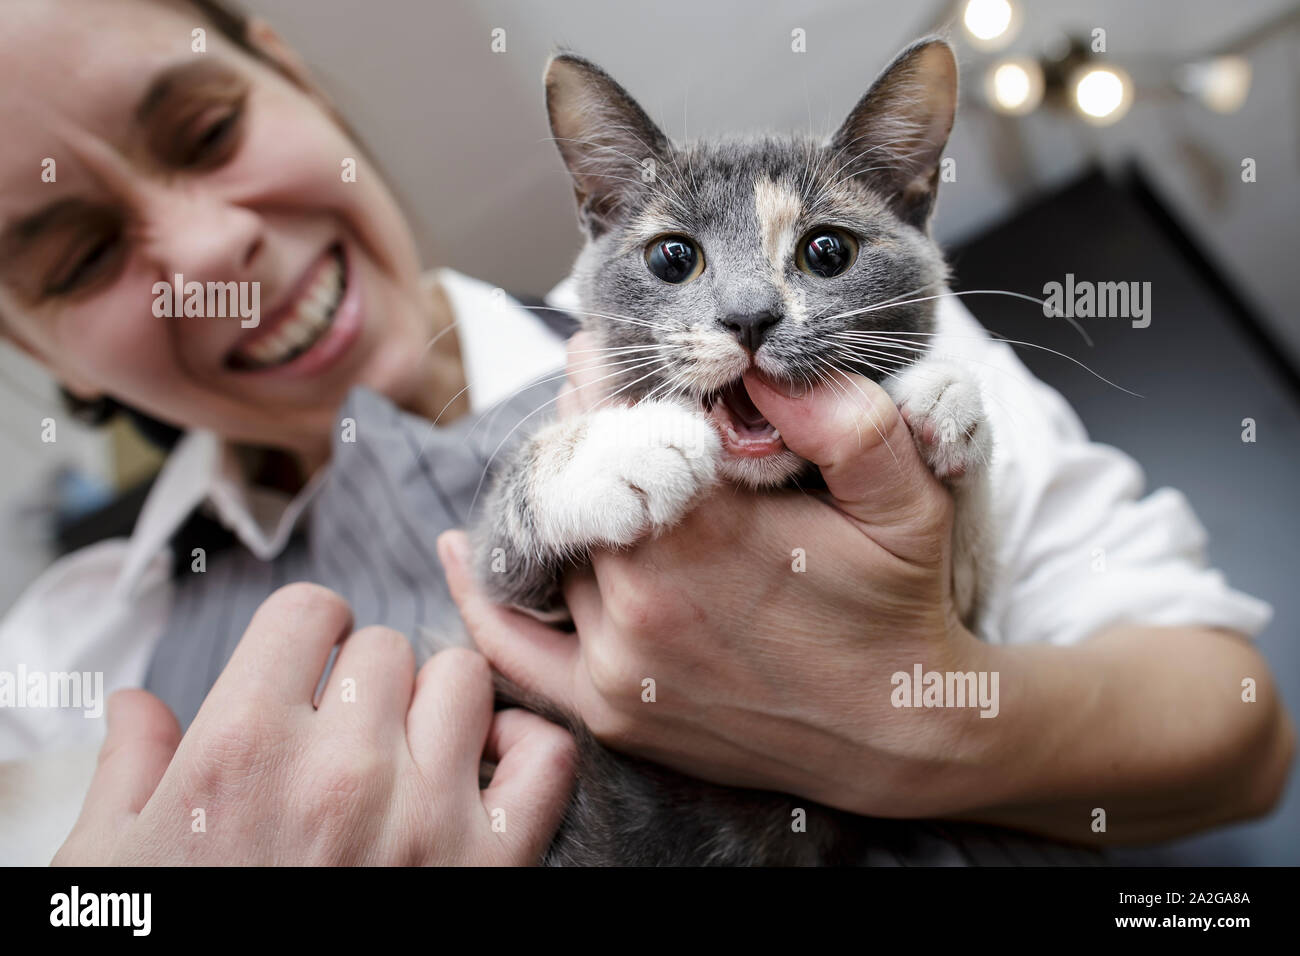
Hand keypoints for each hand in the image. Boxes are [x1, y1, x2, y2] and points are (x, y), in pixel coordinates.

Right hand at [53, 583, 574, 865]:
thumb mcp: (111, 864)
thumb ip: (126, 768)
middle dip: (363, 677)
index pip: (308, 613)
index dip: (307, 633)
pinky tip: (483, 764)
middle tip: (345, 726)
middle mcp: (341, 772)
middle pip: (386, 647)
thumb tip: (134, 704)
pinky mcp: (489, 868)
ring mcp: (424, 818)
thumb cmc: (173, 946)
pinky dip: (525, 748)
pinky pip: (545, 759)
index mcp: (241, 750)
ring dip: (436, 703)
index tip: (306, 663)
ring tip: (406, 746)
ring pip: (464, 680)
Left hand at [439, 334, 993, 818]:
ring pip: (549, 549)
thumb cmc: (898, 609)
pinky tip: (462, 548)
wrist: (899, 734)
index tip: (599, 346)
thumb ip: (851, 422)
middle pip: (572, 483)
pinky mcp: (609, 708)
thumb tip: (765, 363)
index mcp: (703, 536)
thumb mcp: (908, 501)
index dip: (605, 377)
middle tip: (590, 388)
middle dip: (583, 432)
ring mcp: (617, 662)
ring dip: (558, 499)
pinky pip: (516, 647)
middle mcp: (641, 600)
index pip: (615, 427)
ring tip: (579, 458)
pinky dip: (483, 596)